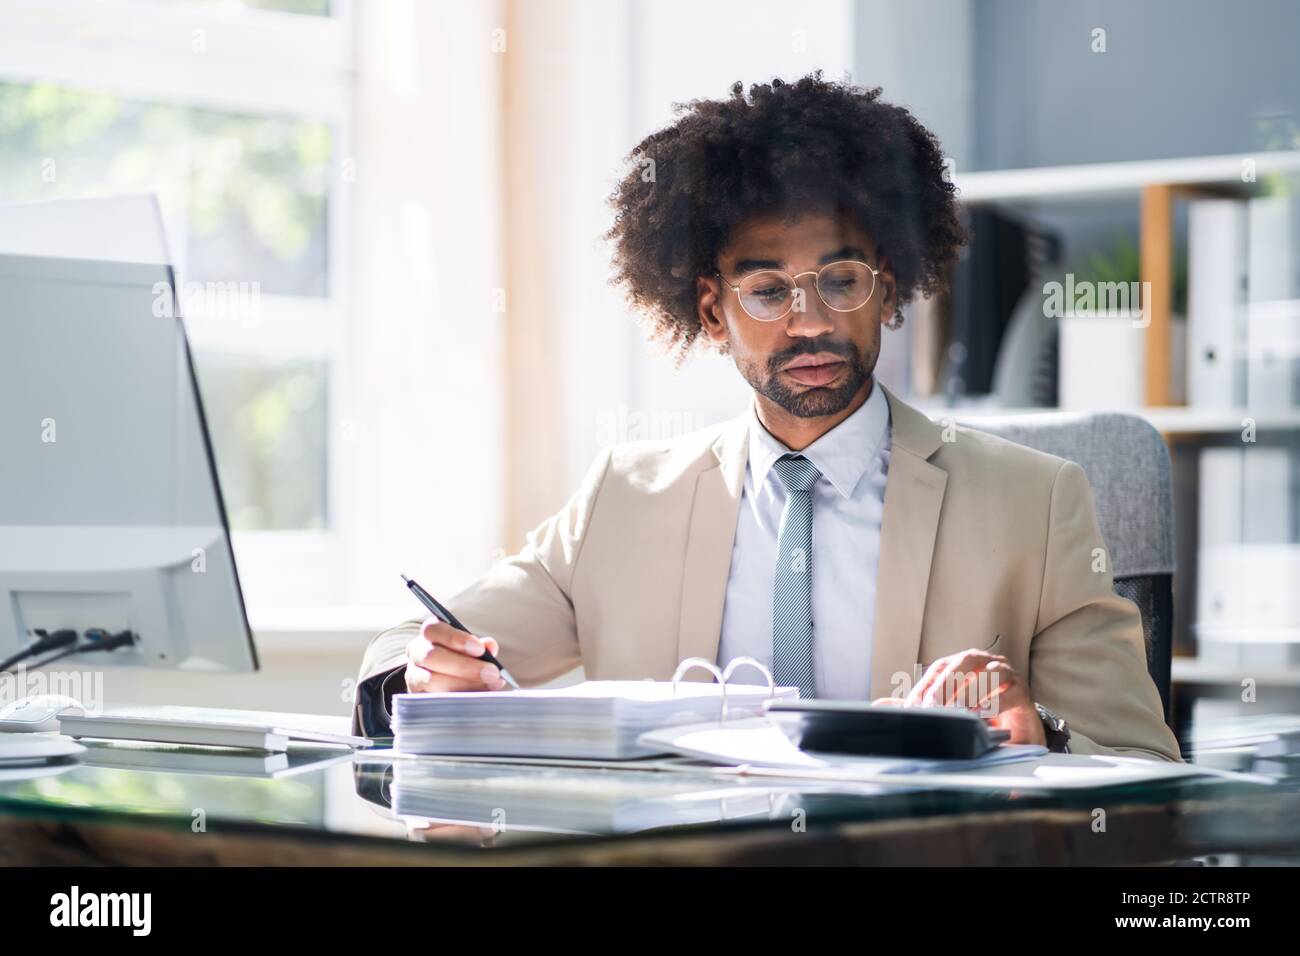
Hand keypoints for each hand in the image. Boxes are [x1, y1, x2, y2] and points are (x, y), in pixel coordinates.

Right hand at [404, 618, 505, 692]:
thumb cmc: (460, 658)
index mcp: (430, 633)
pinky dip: (456, 699)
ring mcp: (412, 675)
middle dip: (464, 666)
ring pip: (431, 680)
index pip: (434, 629)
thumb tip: (489, 646)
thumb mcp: (470, 648)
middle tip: (492, 673)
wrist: (442, 680)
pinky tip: (476, 698)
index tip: (479, 649)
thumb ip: (480, 646)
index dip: (455, 639)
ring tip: (488, 686)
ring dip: (463, 684)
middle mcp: (416, 652)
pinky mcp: (416, 697)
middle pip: (432, 656)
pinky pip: (433, 699)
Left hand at [890, 649, 1045, 746]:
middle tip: (934, 706)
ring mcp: (1007, 675)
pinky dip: (993, 704)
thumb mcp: (946, 710)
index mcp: (963, 664)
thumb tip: (878, 706)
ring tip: (959, 711)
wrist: (1016, 731)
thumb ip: (917, 706)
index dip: (925, 686)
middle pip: (964, 661)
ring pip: (989, 674)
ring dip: (971, 693)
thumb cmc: (979, 715)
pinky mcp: (1023, 694)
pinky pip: (1009, 694)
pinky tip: (981, 716)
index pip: (940, 667)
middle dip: (947, 683)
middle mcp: (985, 663)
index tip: (913, 707)